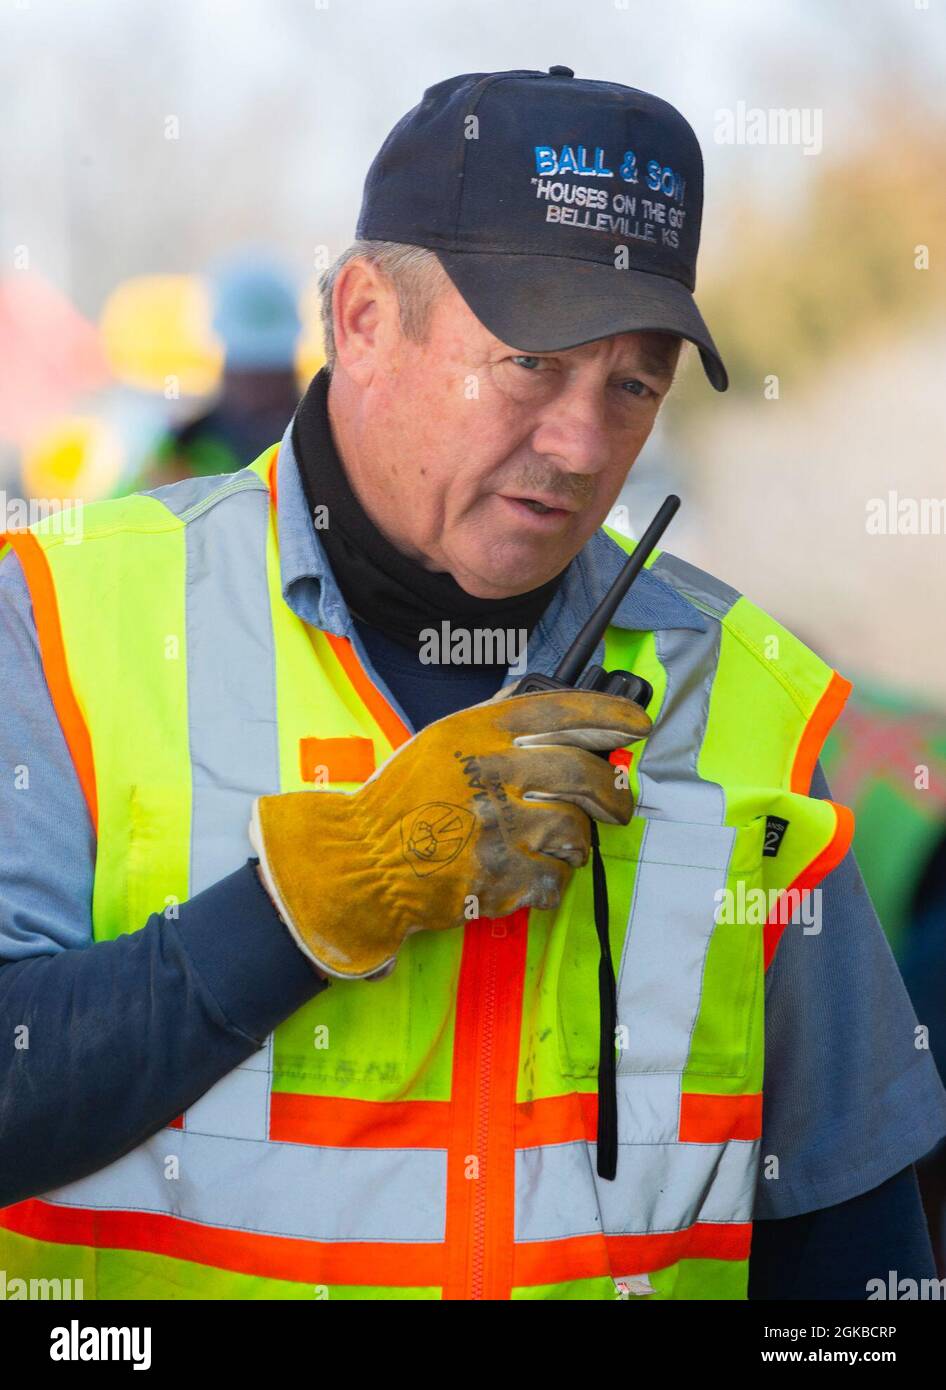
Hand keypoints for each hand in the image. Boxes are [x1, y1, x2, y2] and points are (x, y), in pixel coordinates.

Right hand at [248, 688, 650, 979]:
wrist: (362, 861)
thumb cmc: (400, 802)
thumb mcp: (441, 742)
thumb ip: (496, 729)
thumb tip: (558, 722)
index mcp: (478, 733)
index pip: (560, 711)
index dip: (608, 714)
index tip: (637, 724)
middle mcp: (493, 773)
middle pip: (582, 775)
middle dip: (612, 794)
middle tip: (618, 807)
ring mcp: (500, 828)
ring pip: (574, 830)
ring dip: (576, 842)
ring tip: (558, 847)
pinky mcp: (501, 877)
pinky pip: (555, 879)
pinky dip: (552, 880)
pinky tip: (532, 875)